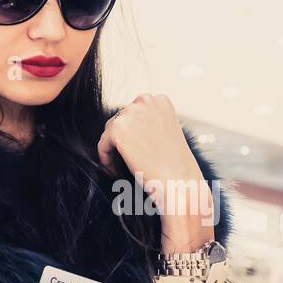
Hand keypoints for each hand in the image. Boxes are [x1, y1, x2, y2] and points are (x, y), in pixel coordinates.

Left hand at [96, 93, 214, 252]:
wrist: (179, 181)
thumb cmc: (176, 165)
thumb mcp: (168, 134)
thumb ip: (150, 124)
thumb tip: (131, 129)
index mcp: (160, 101)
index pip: (137, 111)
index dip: (134, 130)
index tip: (137, 147)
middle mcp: (145, 101)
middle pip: (122, 118)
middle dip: (123, 138)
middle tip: (128, 158)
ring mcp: (130, 113)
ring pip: (111, 130)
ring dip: (114, 147)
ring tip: (122, 165)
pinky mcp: (118, 129)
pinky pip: (103, 144)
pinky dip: (106, 158)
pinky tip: (114, 169)